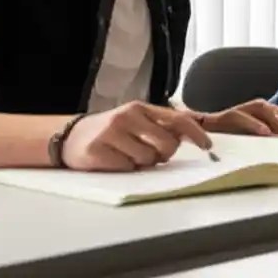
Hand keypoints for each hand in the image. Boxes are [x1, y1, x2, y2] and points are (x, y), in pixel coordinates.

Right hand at [61, 102, 211, 171]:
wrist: (69, 137)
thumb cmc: (111, 132)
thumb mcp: (136, 121)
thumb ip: (161, 126)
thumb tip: (192, 135)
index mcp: (141, 108)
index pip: (177, 119)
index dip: (196, 134)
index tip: (207, 146)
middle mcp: (127, 117)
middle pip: (167, 144)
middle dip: (165, 154)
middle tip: (152, 154)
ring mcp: (111, 133)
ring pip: (147, 159)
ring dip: (142, 163)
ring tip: (128, 155)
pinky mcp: (97, 151)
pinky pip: (127, 168)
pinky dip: (125, 168)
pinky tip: (114, 160)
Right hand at [196, 99, 277, 137]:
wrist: (197, 137)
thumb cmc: (228, 143)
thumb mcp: (255, 144)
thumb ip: (273, 142)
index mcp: (262, 115)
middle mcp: (253, 109)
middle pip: (277, 110)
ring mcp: (239, 111)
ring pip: (262, 108)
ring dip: (276, 121)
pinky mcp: (223, 117)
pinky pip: (239, 116)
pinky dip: (253, 124)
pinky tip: (265, 133)